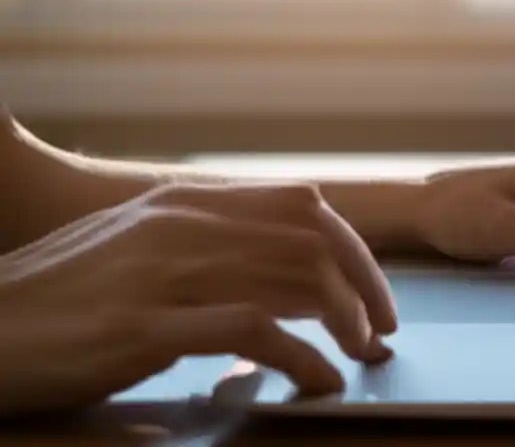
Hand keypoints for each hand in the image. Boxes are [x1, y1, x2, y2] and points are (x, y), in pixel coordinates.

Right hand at [0, 182, 396, 415]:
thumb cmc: (59, 297)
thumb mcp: (136, 247)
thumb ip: (203, 244)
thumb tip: (277, 272)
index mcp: (184, 203)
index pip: (301, 204)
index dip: (352, 247)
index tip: (373, 291)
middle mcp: (183, 224)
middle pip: (313, 239)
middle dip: (364, 287)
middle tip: (382, 332)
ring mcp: (165, 271)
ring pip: (295, 279)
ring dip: (345, 323)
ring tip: (359, 356)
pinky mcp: (145, 325)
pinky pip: (255, 331)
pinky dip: (303, 357)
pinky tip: (317, 382)